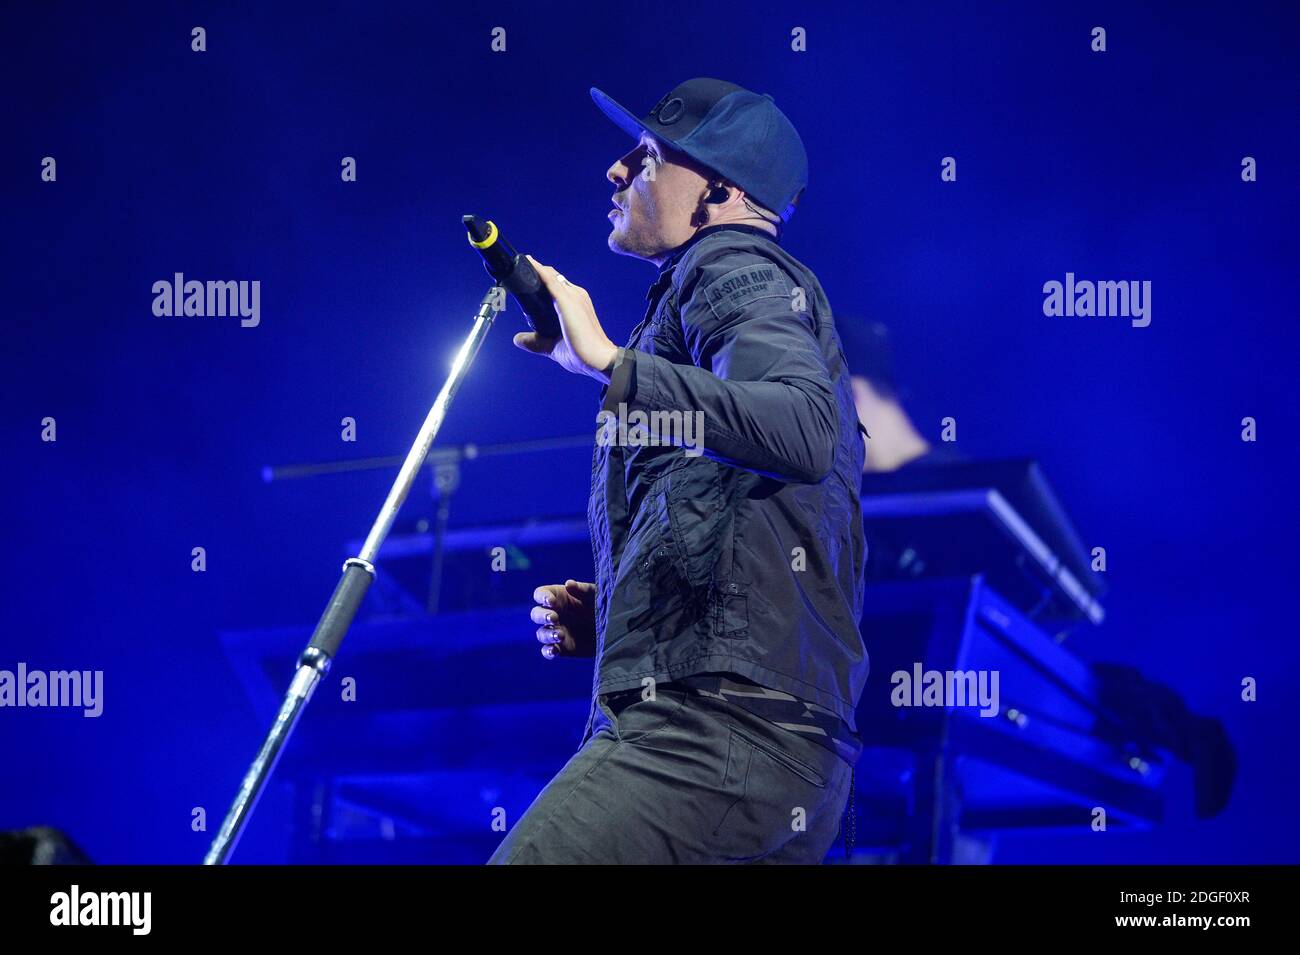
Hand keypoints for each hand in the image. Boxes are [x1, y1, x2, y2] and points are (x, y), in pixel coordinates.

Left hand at [513, 255, 618, 383]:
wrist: (597, 360)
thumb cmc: (581, 354)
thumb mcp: (552, 347)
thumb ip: (535, 341)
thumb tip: (517, 338)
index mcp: (575, 304)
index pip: (556, 287)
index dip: (541, 282)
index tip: (525, 280)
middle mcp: (576, 296)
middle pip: (553, 278)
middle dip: (536, 274)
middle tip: (517, 272)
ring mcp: (573, 296)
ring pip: (550, 276)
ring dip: (535, 269)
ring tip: (519, 263)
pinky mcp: (567, 300)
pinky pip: (549, 280)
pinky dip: (538, 270)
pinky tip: (527, 263)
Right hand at [530, 579, 597, 659]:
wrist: (614, 627)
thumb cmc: (603, 605)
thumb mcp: (596, 594)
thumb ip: (583, 589)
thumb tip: (568, 584)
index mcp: (559, 597)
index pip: (541, 594)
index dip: (542, 597)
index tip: (552, 602)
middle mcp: (554, 613)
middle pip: (536, 614)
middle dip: (543, 616)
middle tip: (555, 618)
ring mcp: (556, 631)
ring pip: (541, 633)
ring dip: (547, 634)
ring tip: (561, 635)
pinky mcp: (562, 648)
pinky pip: (548, 650)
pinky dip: (548, 651)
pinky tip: (554, 651)